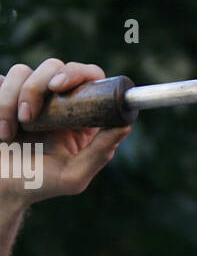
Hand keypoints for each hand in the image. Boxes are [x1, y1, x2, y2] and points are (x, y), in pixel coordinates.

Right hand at [0, 58, 131, 203]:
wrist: (2, 189)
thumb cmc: (38, 184)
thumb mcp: (74, 176)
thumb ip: (100, 153)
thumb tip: (125, 126)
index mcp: (80, 116)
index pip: (89, 78)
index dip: (79, 73)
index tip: (59, 85)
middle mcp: (56, 101)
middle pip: (54, 66)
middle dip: (36, 87)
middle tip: (27, 118)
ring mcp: (29, 96)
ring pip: (22, 72)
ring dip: (11, 100)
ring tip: (7, 134)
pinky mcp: (4, 95)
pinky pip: (1, 80)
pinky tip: (1, 131)